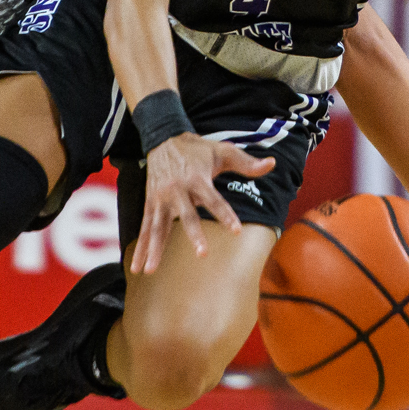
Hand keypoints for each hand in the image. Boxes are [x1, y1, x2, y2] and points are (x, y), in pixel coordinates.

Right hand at [128, 134, 275, 275]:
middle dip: (194, 234)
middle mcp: (177, 190)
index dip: (225, 214)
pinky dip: (140, 248)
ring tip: (150, 271)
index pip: (214, 199)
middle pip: (186, 215)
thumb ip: (247, 163)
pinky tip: (136, 268)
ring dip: (155, 248)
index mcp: (197, 178)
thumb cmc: (197, 149)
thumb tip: (272, 164)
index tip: (236, 231)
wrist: (163, 138)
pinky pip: (144, 228)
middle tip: (202, 254)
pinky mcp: (150, 203)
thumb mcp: (223, 150)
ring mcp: (160, 198)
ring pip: (158, 226)